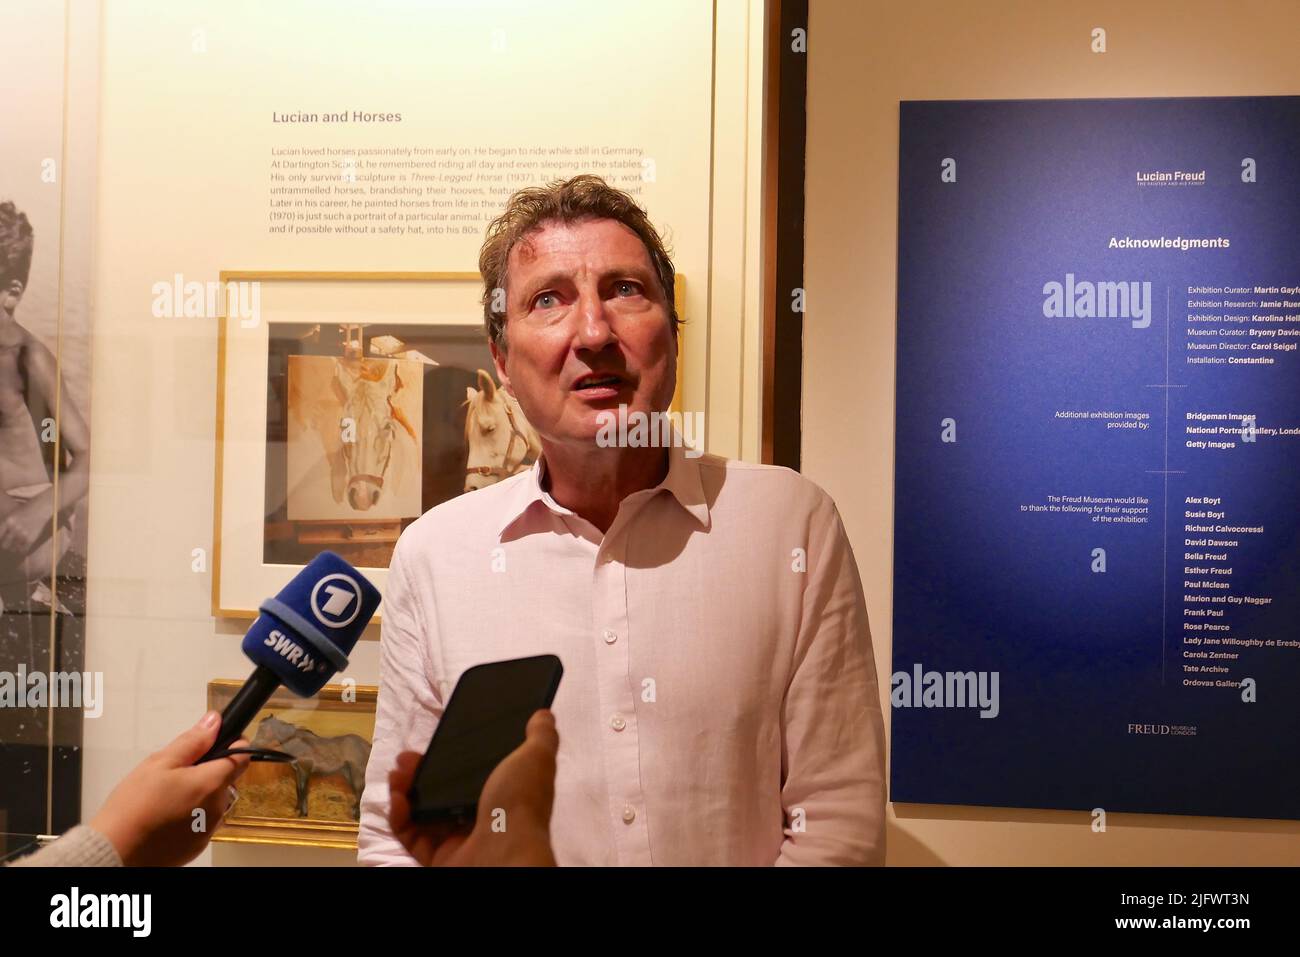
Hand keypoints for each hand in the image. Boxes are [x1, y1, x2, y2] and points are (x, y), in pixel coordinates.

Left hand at [0, 500, 49, 556]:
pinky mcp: (31, 538)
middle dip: (6, 546)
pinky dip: (22, 551)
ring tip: (16, 548)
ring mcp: (23, 534)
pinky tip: (23, 549)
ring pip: (14, 549)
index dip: (0, 540)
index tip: (3, 542)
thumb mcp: (14, 513)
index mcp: (7, 521)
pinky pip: (24, 549)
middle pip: (5, 544)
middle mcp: (14, 528)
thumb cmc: (28, 509)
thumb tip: (3, 534)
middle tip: (9, 546)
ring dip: (14, 549)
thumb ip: (7, 524)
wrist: (43, 507)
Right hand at [89, 711, 250, 865]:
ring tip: (168, 796)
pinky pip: (203, 823)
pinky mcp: (196, 846)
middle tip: (178, 772)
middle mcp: (217, 809)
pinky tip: (166, 815)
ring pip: (214, 802)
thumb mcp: (159, 763)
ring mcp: (208, 830)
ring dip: (200, 794)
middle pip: (226, 780)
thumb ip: (192, 741)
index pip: (242, 757)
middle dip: (209, 771)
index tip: (220, 741)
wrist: (114, 852)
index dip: (233, 744)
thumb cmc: (133, 808)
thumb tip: (214, 723)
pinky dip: (191, 816)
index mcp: (211, 784)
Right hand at [388, 709, 558, 866]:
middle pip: (443, 790)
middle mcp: (481, 816)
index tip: (436, 740)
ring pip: (423, 812)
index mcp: (504, 793)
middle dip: (421, 770)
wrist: (504, 852)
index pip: (474, 772)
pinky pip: (411, 837)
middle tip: (407, 758)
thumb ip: (541, 736)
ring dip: (405, 791)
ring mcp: (458, 838)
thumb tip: (544, 714)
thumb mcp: (537, 758)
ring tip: (396, 774)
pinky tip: (396, 800)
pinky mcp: (438, 857)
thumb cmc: (521, 802)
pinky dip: (399, 819)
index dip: (451, 755)